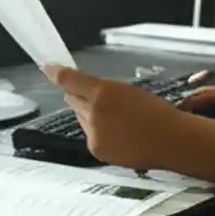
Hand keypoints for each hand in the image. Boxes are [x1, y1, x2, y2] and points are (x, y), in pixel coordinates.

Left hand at [41, 63, 187, 170]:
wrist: (169, 140)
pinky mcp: (95, 148)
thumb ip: (103, 89)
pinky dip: (98, 132)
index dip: (56, 72)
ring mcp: (93, 133)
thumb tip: (83, 90)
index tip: (46, 67)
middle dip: (80, 96)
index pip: (71, 79)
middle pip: (73, 98)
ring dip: (89, 115)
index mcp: (102, 92)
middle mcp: (93, 112)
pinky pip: (89, 134)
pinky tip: (118, 134)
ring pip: (81, 116)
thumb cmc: (154, 111)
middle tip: (101, 100)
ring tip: (118, 120)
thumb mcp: (128, 90)